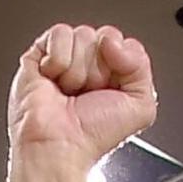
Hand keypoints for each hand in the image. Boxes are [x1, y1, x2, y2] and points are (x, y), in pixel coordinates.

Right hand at [9, 23, 157, 176]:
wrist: (60, 148)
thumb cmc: (93, 137)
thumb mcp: (141, 108)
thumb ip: (142, 66)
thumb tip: (113, 42)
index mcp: (114, 76)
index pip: (124, 44)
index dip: (120, 62)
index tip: (110, 89)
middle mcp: (90, 66)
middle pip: (105, 36)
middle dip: (99, 69)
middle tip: (88, 94)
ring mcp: (66, 59)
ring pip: (83, 35)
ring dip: (78, 70)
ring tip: (69, 92)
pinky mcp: (40, 54)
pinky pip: (60, 33)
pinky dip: (59, 60)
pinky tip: (54, 81)